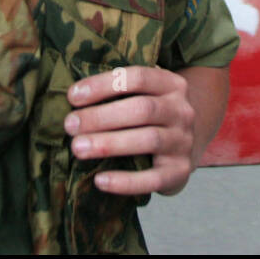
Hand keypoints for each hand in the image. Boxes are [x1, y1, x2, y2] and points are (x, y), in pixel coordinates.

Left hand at [63, 66, 196, 197]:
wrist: (189, 143)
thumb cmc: (153, 115)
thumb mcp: (146, 94)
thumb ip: (118, 92)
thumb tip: (73, 98)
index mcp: (170, 84)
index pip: (137, 77)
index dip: (103, 85)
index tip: (72, 96)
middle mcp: (181, 110)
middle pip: (142, 109)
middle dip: (101, 117)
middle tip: (70, 125)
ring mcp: (183, 141)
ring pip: (148, 140)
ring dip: (109, 144)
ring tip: (78, 148)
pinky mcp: (180, 171)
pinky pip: (154, 179)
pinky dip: (126, 181)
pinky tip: (100, 180)